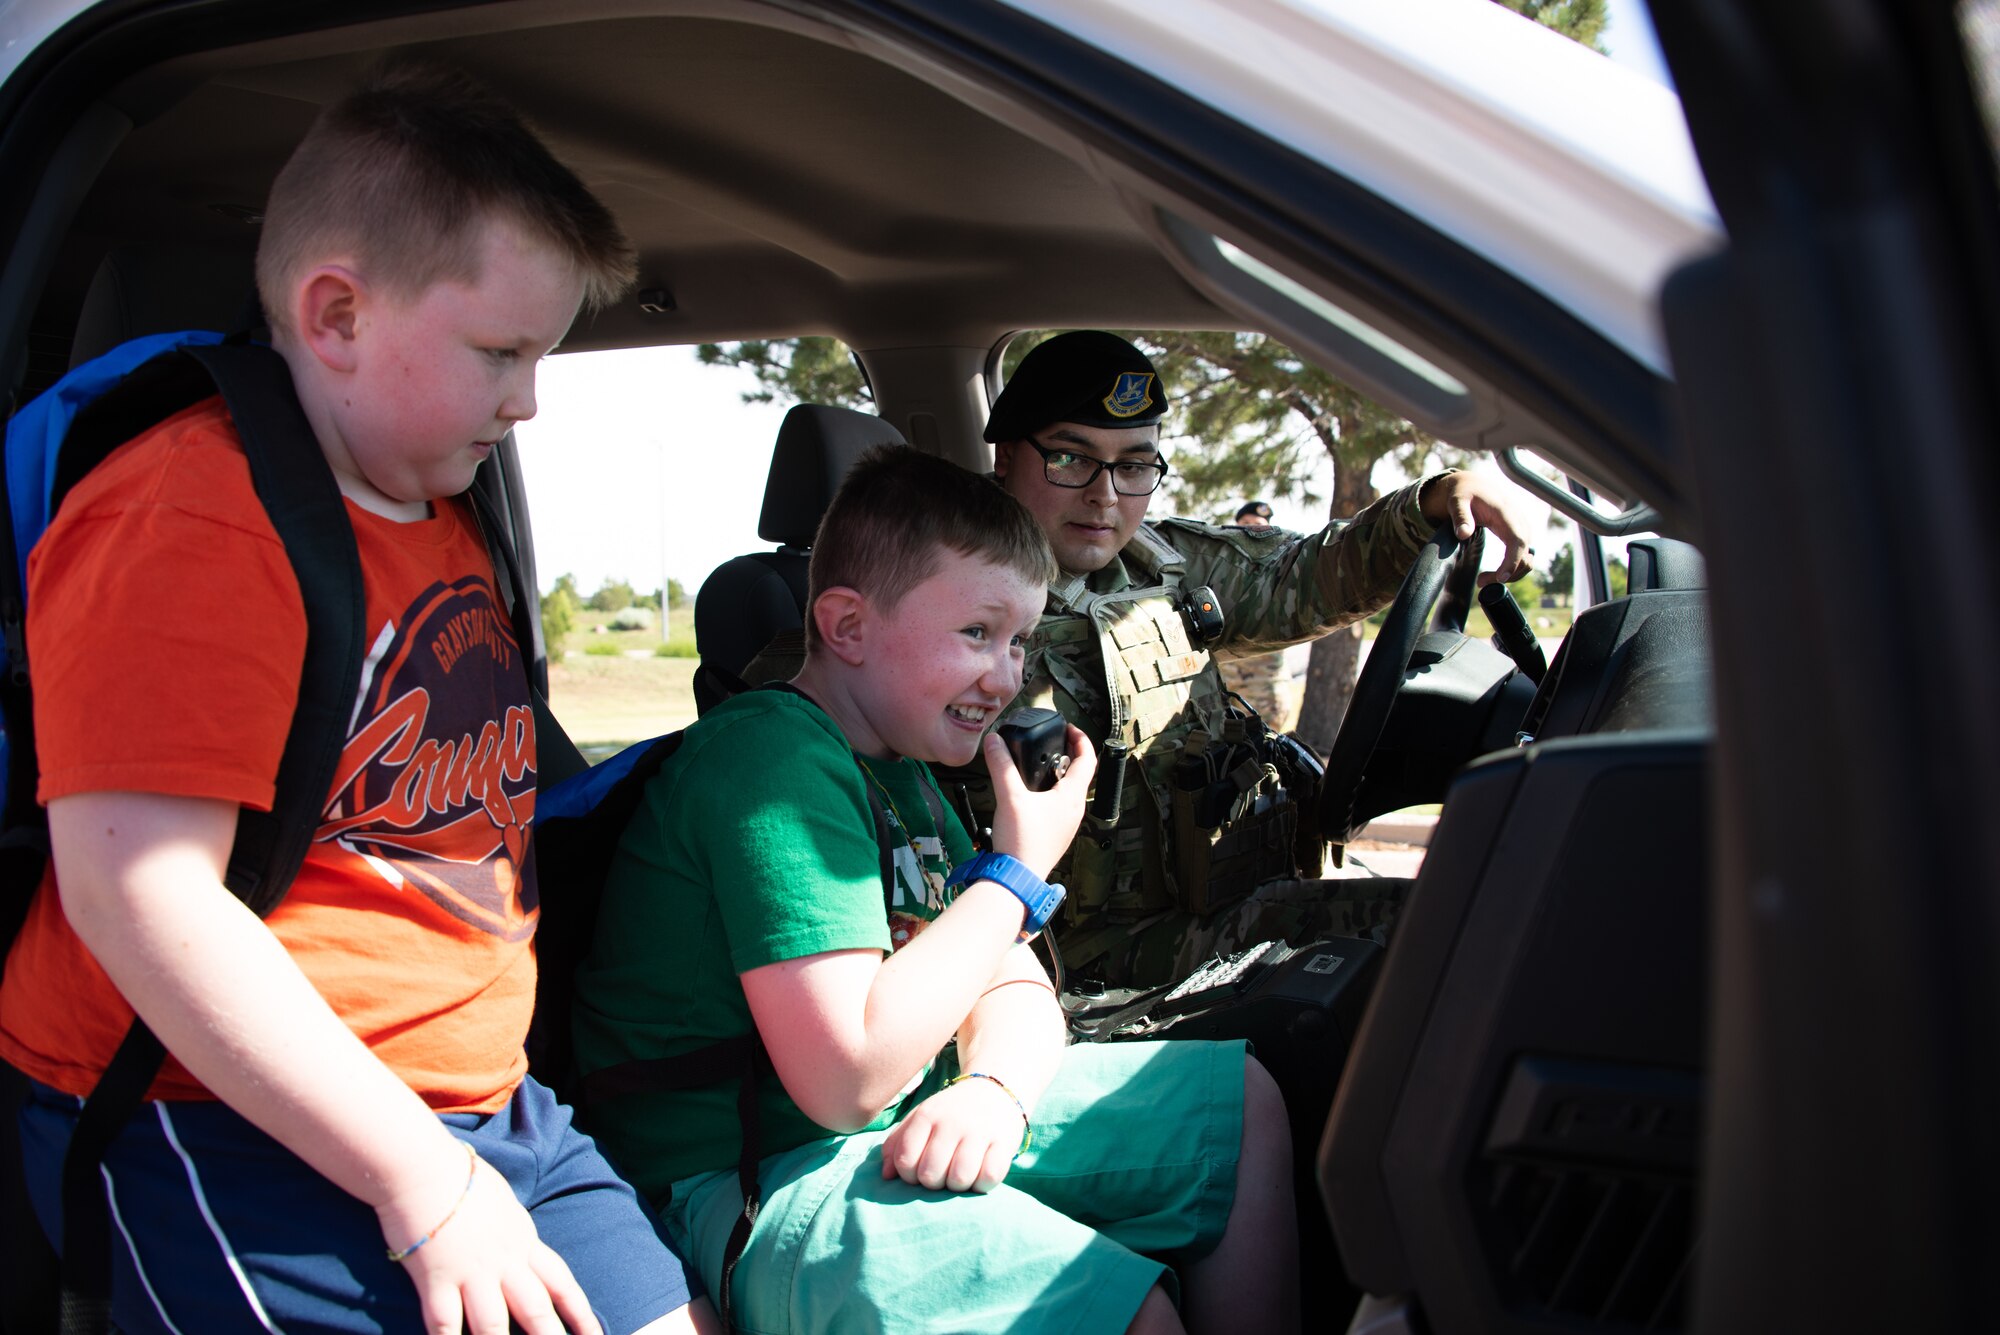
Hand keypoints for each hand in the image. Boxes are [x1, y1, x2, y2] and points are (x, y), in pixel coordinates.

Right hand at [376, 1148, 600, 1334]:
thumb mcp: (503, 1204)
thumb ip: (515, 1231)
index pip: (561, 1282)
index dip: (580, 1313)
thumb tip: (525, 1243)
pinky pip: (443, 1324)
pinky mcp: (434, 1280)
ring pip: (494, 1325)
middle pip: (536, 1310)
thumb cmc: (459, 1179)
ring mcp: (470, 1273)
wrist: (421, 1167)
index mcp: (523, 1241)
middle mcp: (503, 1261)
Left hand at [880, 1076, 1028, 1192]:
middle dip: (934, 1183)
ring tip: (960, 1174)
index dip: (909, 1176)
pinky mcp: (1004, 1142)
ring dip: (958, 1185)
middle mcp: (951, 1122)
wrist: (995, 1089)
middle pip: (930, 1175)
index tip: (920, 1168)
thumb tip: (885, 1175)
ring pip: (960, 1179)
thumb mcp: (920, 1118)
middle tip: (942, 1172)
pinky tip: (980, 1173)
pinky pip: (990, 1177)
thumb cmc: (950, 1113)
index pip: (905, 1161)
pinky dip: (983, 1184)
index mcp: (926, 1116)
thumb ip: (898, 1143)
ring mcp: (979, 1132)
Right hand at [983, 724, 1095, 879]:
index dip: (1081, 739)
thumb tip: (994, 741)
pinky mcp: (1055, 834)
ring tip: (1038, 765)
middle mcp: (1075, 810)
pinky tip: (1031, 795)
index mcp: (1072, 797)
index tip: (1069, 728)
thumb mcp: (1010, 797)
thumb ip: (1001, 766)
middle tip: (1050, 743)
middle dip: (1067, 755)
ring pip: (1069, 791)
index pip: (1088, 759)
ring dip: (1058, 775)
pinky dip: (1050, 792)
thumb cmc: (1021, 841)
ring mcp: (1067, 824)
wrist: (1017, 878)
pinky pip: (1059, 806)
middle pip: (1079, 774)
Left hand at [1418, 471, 1537, 585]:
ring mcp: (1522, 530)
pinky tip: (1494, 574)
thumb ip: (1460, 516)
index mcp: (1506, 513)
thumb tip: (1463, 534)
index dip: (1513, 560)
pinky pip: (1523, 558)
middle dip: (1508, 573)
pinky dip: (1512, 569)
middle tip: (1481, 582)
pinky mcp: (1520, 536)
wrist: (1475, 487)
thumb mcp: (1457, 501)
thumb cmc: (1465, 493)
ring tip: (1483, 579)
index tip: (1501, 577)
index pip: (1517, 540)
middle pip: (1525, 555)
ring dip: (1510, 575)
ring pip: (1527, 559)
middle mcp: (1519, 523)